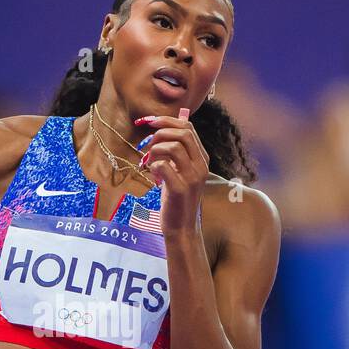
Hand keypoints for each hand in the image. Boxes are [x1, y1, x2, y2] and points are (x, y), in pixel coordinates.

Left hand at [135, 106, 206, 232]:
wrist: (182, 227)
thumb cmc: (176, 199)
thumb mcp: (179, 172)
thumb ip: (176, 152)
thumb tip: (163, 129)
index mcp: (202, 158)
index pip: (188, 127)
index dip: (166, 120)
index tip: (149, 122)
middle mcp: (201, 165)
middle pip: (183, 132)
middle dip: (160, 132)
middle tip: (146, 144)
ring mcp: (192, 178)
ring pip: (174, 147)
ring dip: (155, 149)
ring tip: (148, 161)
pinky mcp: (181, 189)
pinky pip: (165, 166)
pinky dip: (154, 165)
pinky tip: (151, 174)